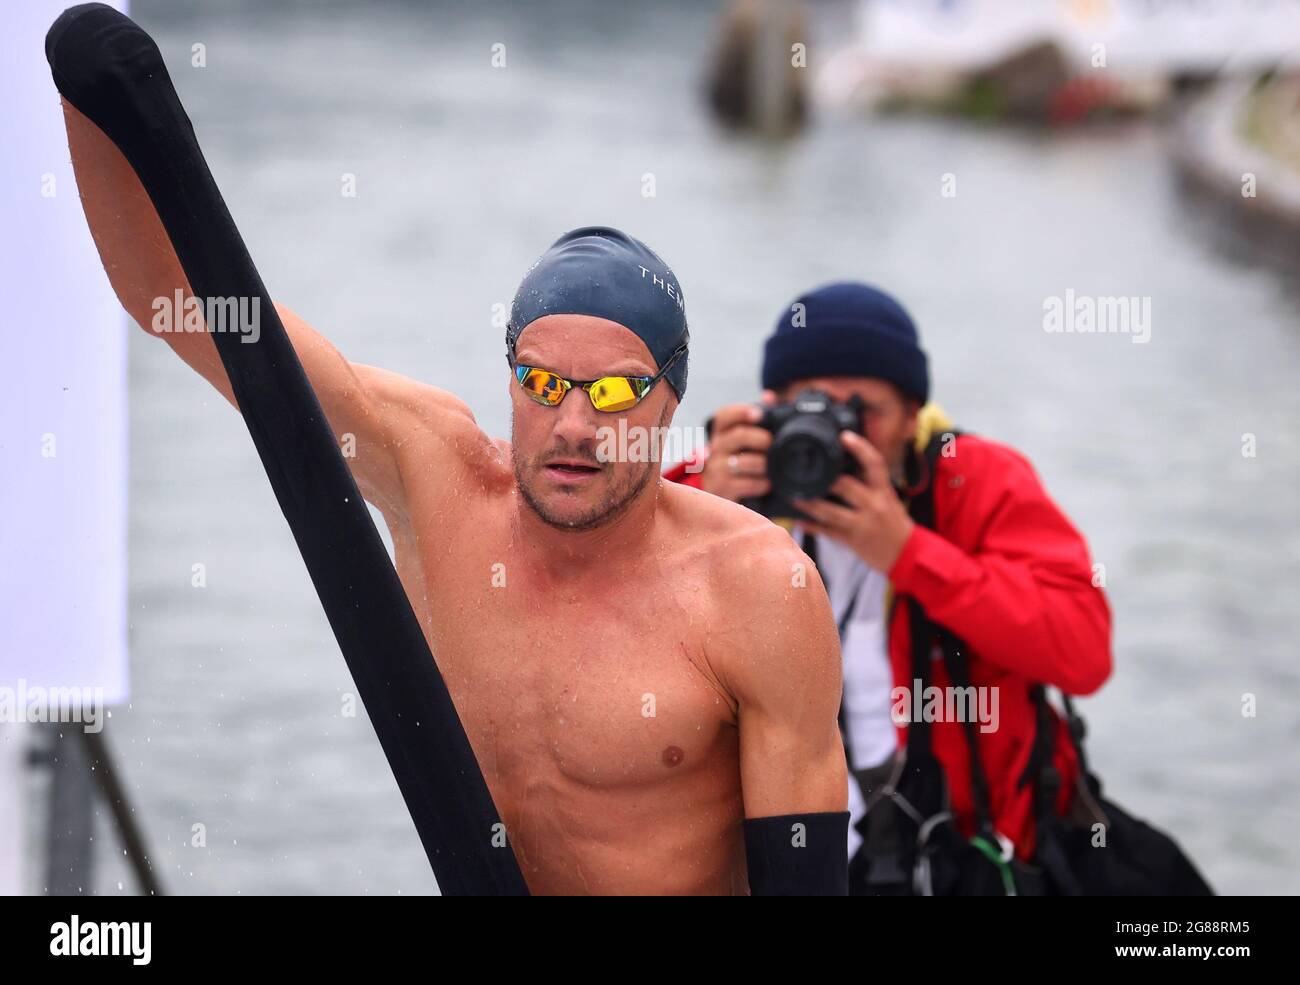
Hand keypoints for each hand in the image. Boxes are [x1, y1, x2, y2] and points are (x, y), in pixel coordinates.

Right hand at [697, 391, 777, 502]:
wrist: (719, 488)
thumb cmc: (737, 456)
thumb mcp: (743, 436)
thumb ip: (758, 415)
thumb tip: (769, 396)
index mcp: (722, 431)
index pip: (724, 415)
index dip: (740, 412)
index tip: (758, 414)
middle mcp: (716, 447)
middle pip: (737, 436)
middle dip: (759, 438)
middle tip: (772, 443)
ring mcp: (717, 467)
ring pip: (741, 462)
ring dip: (762, 463)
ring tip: (771, 465)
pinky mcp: (722, 487)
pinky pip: (745, 484)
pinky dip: (761, 483)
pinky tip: (768, 483)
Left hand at [794, 431, 914, 572]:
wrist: (908, 554)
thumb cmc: (895, 523)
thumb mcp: (889, 499)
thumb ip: (870, 485)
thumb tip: (845, 466)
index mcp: (884, 492)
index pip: (874, 464)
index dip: (860, 448)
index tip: (844, 436)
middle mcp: (874, 506)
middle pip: (845, 486)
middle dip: (824, 479)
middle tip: (804, 469)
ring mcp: (863, 525)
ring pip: (830, 512)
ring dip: (810, 504)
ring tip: (794, 496)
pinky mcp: (853, 541)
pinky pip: (828, 533)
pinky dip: (812, 527)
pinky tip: (799, 521)